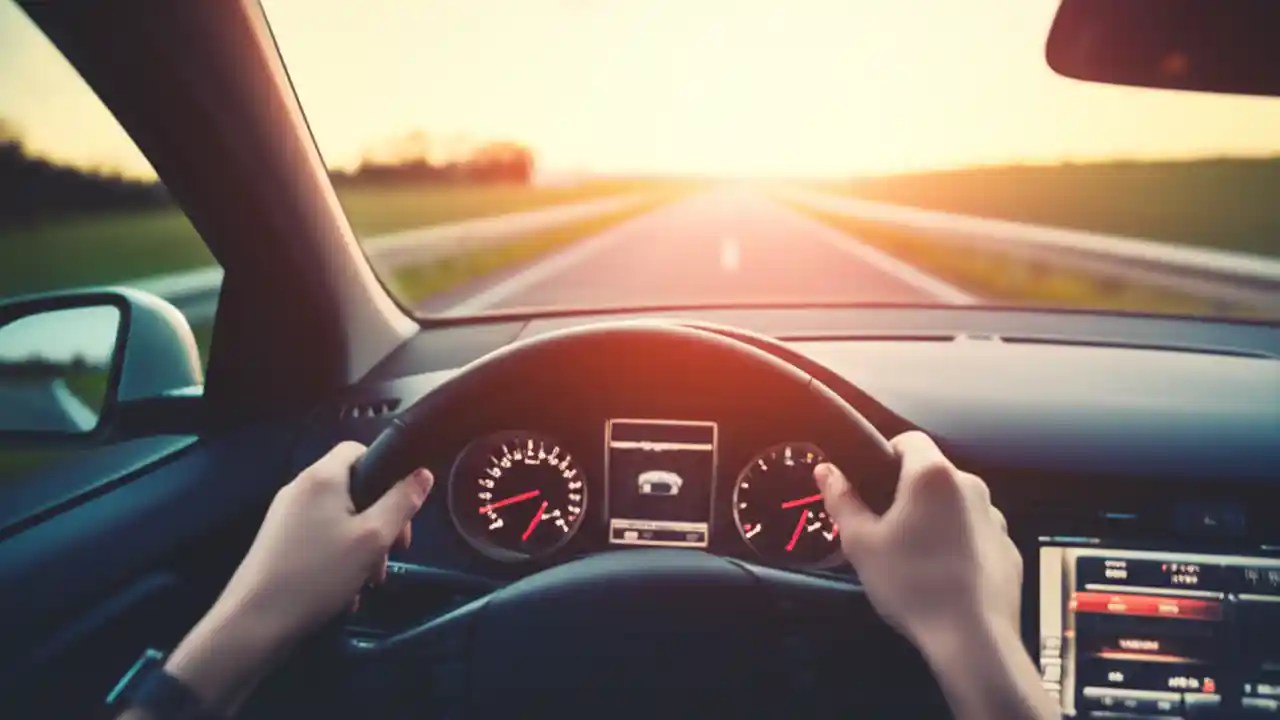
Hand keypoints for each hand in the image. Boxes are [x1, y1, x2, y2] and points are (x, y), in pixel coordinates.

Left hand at [162, 442, 432, 713]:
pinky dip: (338, 555)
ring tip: (369, 579)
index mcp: (322, 477)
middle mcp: (300, 488)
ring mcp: (285, 515)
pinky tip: (346, 589)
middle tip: (394, 551)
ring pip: (338, 517)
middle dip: (379, 518)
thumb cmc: (319, 574)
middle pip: (352, 487)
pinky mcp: (278, 541)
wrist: (256, 621)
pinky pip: (320, 536)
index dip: (386, 469)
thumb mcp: (373, 539)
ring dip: (362, 544)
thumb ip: (401, 502)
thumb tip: (423, 473)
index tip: (401, 505)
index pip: (357, 449)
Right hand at [815, 431, 1054, 719]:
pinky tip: (941, 575)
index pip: (909, 439)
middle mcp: (970, 488)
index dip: (886, 453)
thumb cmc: (914, 586)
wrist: (971, 638)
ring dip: (935, 519)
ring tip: (913, 557)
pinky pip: (975, 533)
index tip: (871, 481)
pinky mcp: (1007, 548)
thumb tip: (826, 472)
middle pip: (932, 474)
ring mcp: (994, 518)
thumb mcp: (861, 543)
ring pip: (955, 505)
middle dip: (907, 493)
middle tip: (883, 527)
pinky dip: (958, 544)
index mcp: (932, 476)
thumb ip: (842, 500)